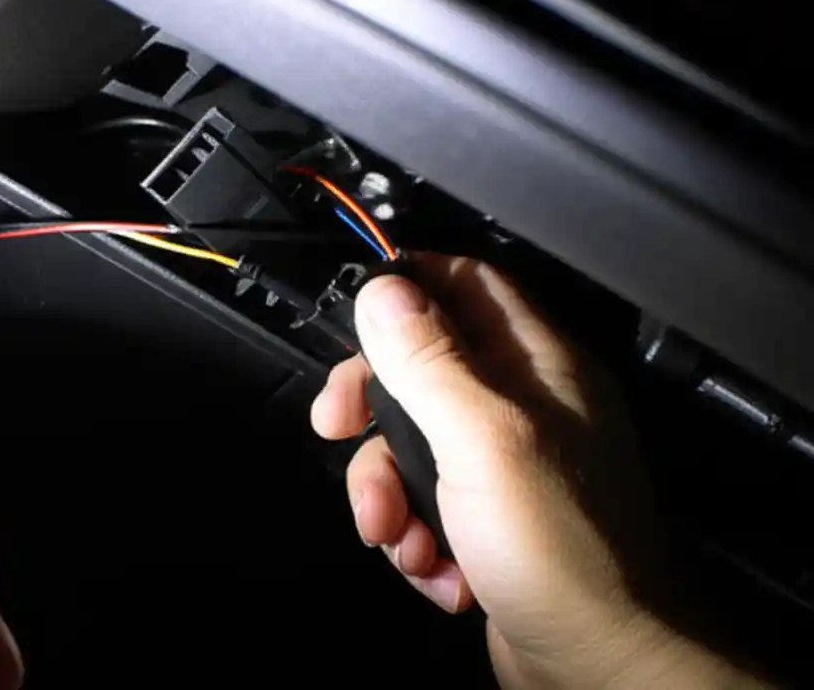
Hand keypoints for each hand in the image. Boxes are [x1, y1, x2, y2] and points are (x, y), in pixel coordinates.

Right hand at [312, 254, 760, 687]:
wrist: (599, 666)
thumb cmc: (559, 550)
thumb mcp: (482, 438)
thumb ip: (430, 360)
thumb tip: (384, 288)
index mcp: (537, 366)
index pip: (466, 285)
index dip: (406, 287)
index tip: (351, 316)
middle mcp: (522, 408)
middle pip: (420, 370)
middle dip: (371, 410)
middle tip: (336, 429)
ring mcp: (504, 469)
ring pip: (410, 447)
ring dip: (386, 493)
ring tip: (401, 538)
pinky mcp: (486, 524)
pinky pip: (423, 506)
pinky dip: (415, 539)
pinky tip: (438, 572)